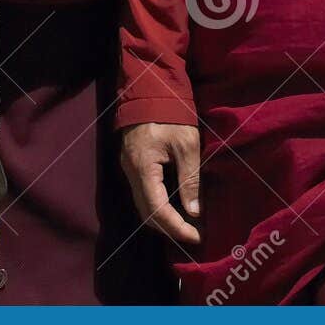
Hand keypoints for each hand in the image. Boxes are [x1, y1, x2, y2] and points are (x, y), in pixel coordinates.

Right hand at [120, 122, 200, 245]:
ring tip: (186, 223)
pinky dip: (158, 205)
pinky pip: (143, 193)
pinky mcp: (132, 163)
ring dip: (163, 218)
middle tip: (193, 234)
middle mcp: (131, 171)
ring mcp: (128, 167)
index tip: (196, 236)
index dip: (176, 227)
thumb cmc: (171, 113)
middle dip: (169, 228)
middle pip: (146, 213)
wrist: (150, 87)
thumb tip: (194, 212)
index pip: (157, 210)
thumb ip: (189, 179)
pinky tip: (174, 205)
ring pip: (143, 204)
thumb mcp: (187, 144)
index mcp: (143, 167)